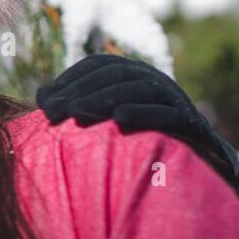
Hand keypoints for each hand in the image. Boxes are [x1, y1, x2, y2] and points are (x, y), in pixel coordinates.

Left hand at [36, 54, 238, 204]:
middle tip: (52, 111)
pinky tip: (120, 119)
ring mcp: (177, 101)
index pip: (100, 64)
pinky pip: (171, 113)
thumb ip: (76, 108)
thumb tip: (41, 96)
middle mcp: (156, 82)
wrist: (197, 174)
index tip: (43, 101)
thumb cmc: (140, 147)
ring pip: (142, 87)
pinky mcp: (194, 125)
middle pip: (117, 73)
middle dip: (81, 90)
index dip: (71, 78)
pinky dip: (145, 112)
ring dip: (106, 98)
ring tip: (77, 114)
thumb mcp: (104, 126)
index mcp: (134, 77)